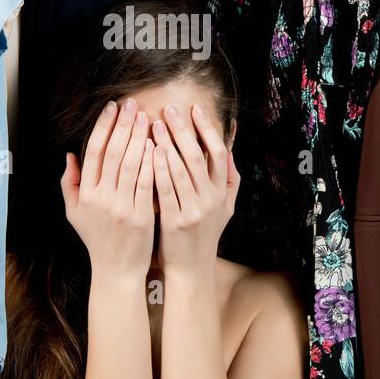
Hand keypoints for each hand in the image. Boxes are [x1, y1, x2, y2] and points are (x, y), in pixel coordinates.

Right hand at [61, 98, 155, 282]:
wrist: (116, 270)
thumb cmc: (97, 239)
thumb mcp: (74, 212)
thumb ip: (70, 183)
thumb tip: (69, 155)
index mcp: (85, 194)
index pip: (93, 152)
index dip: (102, 127)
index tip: (112, 108)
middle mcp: (101, 198)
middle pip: (112, 153)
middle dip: (123, 126)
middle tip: (132, 105)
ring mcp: (121, 208)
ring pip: (130, 165)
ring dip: (139, 139)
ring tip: (146, 118)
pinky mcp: (141, 217)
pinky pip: (147, 184)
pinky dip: (152, 163)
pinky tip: (158, 145)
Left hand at [151, 103, 239, 273]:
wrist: (192, 269)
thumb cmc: (204, 234)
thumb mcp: (225, 207)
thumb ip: (228, 178)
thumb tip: (230, 147)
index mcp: (221, 192)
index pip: (218, 153)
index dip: (207, 129)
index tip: (194, 109)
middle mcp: (211, 199)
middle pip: (198, 157)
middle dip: (184, 130)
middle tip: (169, 109)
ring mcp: (194, 211)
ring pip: (181, 171)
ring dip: (168, 144)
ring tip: (155, 124)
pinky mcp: (175, 222)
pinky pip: (166, 191)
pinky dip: (159, 170)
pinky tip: (150, 153)